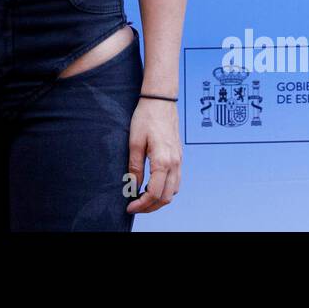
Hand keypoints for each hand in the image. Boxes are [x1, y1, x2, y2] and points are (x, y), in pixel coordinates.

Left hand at [126, 97, 181, 213]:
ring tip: (142, 199)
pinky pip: (176, 181)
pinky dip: (166, 190)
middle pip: (166, 197)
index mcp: (163, 161)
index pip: (154, 193)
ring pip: (174, 191)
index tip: (129, 207)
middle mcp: (175, 163)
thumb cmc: (146, 118)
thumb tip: (133, 186)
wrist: (161, 101)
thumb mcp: (134, 142)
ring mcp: (179, 160)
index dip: (141, 204)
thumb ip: (135, 167)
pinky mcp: (179, 157)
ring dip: (159, 200)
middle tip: (134, 206)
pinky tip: (153, 187)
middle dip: (150, 207)